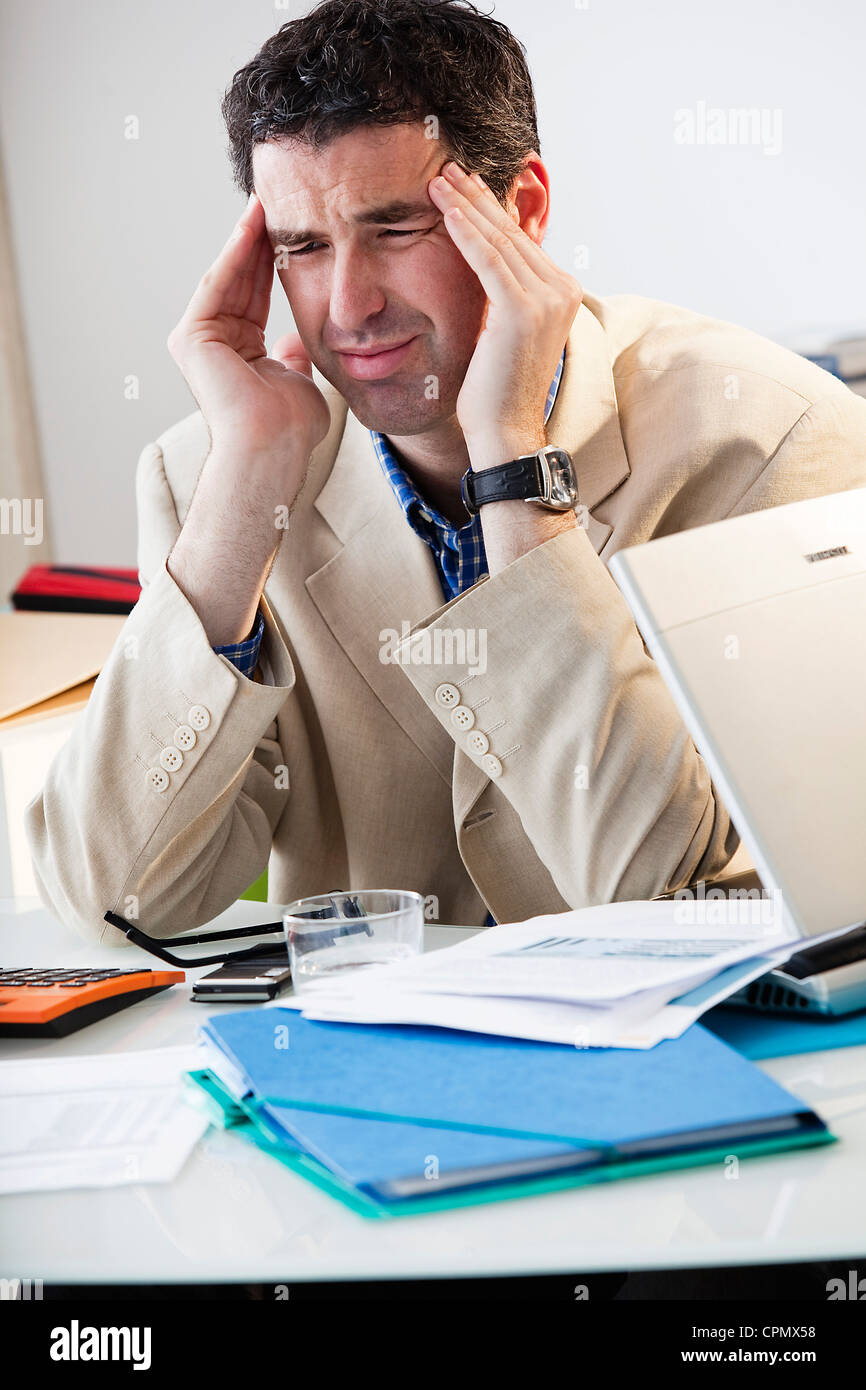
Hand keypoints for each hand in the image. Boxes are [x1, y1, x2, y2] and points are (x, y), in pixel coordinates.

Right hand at [167, 193, 329, 469]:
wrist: (273, 448)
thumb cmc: (290, 429)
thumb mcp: (301, 381)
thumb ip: (295, 358)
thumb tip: (297, 342)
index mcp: (241, 354)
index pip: (258, 296)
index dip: (274, 262)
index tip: (294, 228)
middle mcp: (216, 344)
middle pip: (241, 281)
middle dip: (259, 241)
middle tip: (277, 199)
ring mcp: (199, 340)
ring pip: (228, 277)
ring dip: (247, 238)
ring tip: (265, 200)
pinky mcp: (190, 337)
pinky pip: (218, 284)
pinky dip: (235, 253)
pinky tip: (252, 224)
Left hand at [427, 162, 581, 465]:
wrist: (505, 430)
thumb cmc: (495, 390)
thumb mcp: (501, 330)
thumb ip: (500, 294)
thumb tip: (481, 263)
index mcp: (560, 293)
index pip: (519, 241)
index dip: (489, 210)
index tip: (462, 185)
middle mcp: (561, 291)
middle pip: (510, 233)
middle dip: (476, 197)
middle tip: (447, 168)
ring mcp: (546, 300)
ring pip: (498, 241)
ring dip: (465, 206)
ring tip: (437, 179)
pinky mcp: (522, 311)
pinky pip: (488, 261)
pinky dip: (466, 233)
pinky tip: (448, 210)